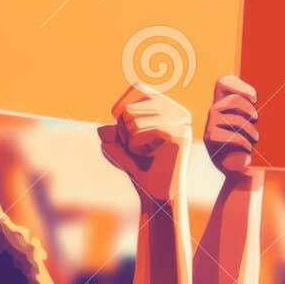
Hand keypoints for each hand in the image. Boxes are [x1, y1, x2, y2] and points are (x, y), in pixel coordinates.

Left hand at [98, 85, 190, 204]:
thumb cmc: (140, 168)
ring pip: (132, 121)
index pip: (136, 88)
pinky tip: (151, 156)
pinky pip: (140, 133)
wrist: (157, 195)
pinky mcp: (178, 135)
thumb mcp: (120, 146)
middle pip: (129, 108)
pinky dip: (136, 148)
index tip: (133, 134)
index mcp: (169, 106)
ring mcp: (181, 122)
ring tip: (146, 153)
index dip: (122, 112)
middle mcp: (178, 111)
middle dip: (125, 132)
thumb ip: (110, 134)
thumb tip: (102, 132)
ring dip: (130, 142)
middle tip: (141, 149)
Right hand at [204, 75, 259, 175]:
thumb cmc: (248, 145)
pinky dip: (243, 142)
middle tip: (256, 119)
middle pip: (232, 100)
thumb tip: (256, 100)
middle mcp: (214, 112)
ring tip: (255, 138)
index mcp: (224, 104)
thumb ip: (251, 111)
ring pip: (233, 118)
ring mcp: (210, 124)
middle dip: (248, 109)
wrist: (239, 169)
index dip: (239, 85)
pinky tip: (248, 149)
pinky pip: (230, 135)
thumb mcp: (251, 125)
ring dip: (249, 129)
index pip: (223, 83)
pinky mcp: (210, 138)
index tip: (254, 99)